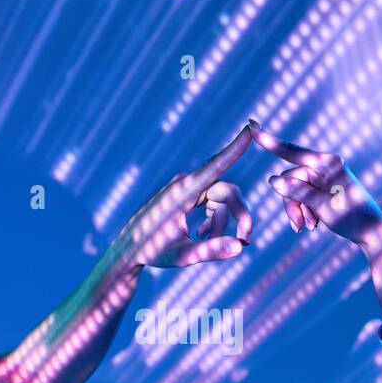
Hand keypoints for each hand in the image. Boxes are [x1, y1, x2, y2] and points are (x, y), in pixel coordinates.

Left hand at [114, 125, 252, 269]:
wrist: (130, 247)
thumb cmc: (153, 251)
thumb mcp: (184, 256)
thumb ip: (212, 250)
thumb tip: (240, 247)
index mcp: (183, 192)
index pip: (216, 165)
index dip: (235, 147)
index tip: (251, 126)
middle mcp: (187, 183)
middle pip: (229, 192)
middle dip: (240, 216)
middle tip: (245, 241)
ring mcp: (188, 187)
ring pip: (222, 200)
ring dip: (223, 223)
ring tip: (207, 242)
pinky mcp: (188, 193)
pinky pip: (213, 201)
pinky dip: (214, 220)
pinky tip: (202, 235)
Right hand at [250, 121, 381, 250]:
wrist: (371, 232)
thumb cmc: (351, 217)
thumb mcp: (321, 206)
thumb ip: (296, 192)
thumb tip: (272, 181)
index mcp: (327, 163)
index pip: (292, 152)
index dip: (270, 141)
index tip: (251, 126)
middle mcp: (324, 166)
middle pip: (290, 178)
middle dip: (291, 202)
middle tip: (300, 226)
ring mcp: (323, 176)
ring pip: (294, 189)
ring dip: (298, 209)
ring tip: (309, 227)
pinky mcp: (323, 187)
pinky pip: (303, 195)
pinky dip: (304, 211)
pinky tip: (313, 224)